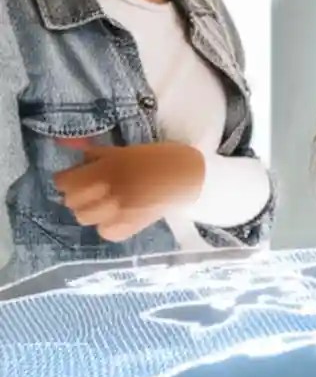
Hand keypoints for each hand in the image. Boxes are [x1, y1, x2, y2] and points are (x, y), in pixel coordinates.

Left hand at [52, 139, 205, 241]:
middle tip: (91, 189)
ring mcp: (120, 211)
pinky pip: (106, 232)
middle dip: (78, 195)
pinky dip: (107, 226)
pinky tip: (116, 217)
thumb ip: (94, 152)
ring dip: (90, 210)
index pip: (65, 182)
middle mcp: (109, 192)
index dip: (68, 179)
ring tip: (104, 203)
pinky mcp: (132, 226)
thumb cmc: (158, 158)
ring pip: (85, 218)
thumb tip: (67, 144)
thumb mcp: (123, 150)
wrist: (188, 175)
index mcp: (106, 169)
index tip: (76, 176)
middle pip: (72, 202)